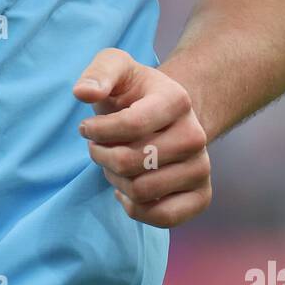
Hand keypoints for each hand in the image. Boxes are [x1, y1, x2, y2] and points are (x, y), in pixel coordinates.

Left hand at [73, 48, 211, 226]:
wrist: (164, 114)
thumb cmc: (133, 90)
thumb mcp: (115, 66)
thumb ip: (98, 73)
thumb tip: (82, 93)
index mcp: (177, 99)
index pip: (131, 125)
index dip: (98, 131)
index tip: (85, 128)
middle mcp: (195, 135)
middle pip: (131, 162)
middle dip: (102, 156)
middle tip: (97, 147)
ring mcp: (202, 168)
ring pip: (142, 191)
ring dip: (114, 180)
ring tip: (112, 163)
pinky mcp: (202, 196)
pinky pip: (164, 218)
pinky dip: (135, 208)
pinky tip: (126, 190)